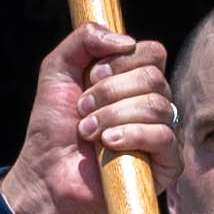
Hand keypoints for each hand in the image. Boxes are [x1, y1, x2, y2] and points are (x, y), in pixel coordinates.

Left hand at [0, 25, 181, 213]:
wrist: (47, 175)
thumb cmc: (52, 127)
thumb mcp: (57, 69)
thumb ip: (85, 38)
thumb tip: (126, 41)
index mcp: (134, 81)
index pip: (152, 53)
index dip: (122, 60)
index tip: (91, 76)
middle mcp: (153, 105)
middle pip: (154, 78)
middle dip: (110, 91)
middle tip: (82, 108)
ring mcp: (162, 134)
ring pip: (158, 106)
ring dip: (114, 114)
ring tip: (87, 130)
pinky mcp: (166, 165)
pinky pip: (165, 137)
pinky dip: (133, 135)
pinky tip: (108, 145)